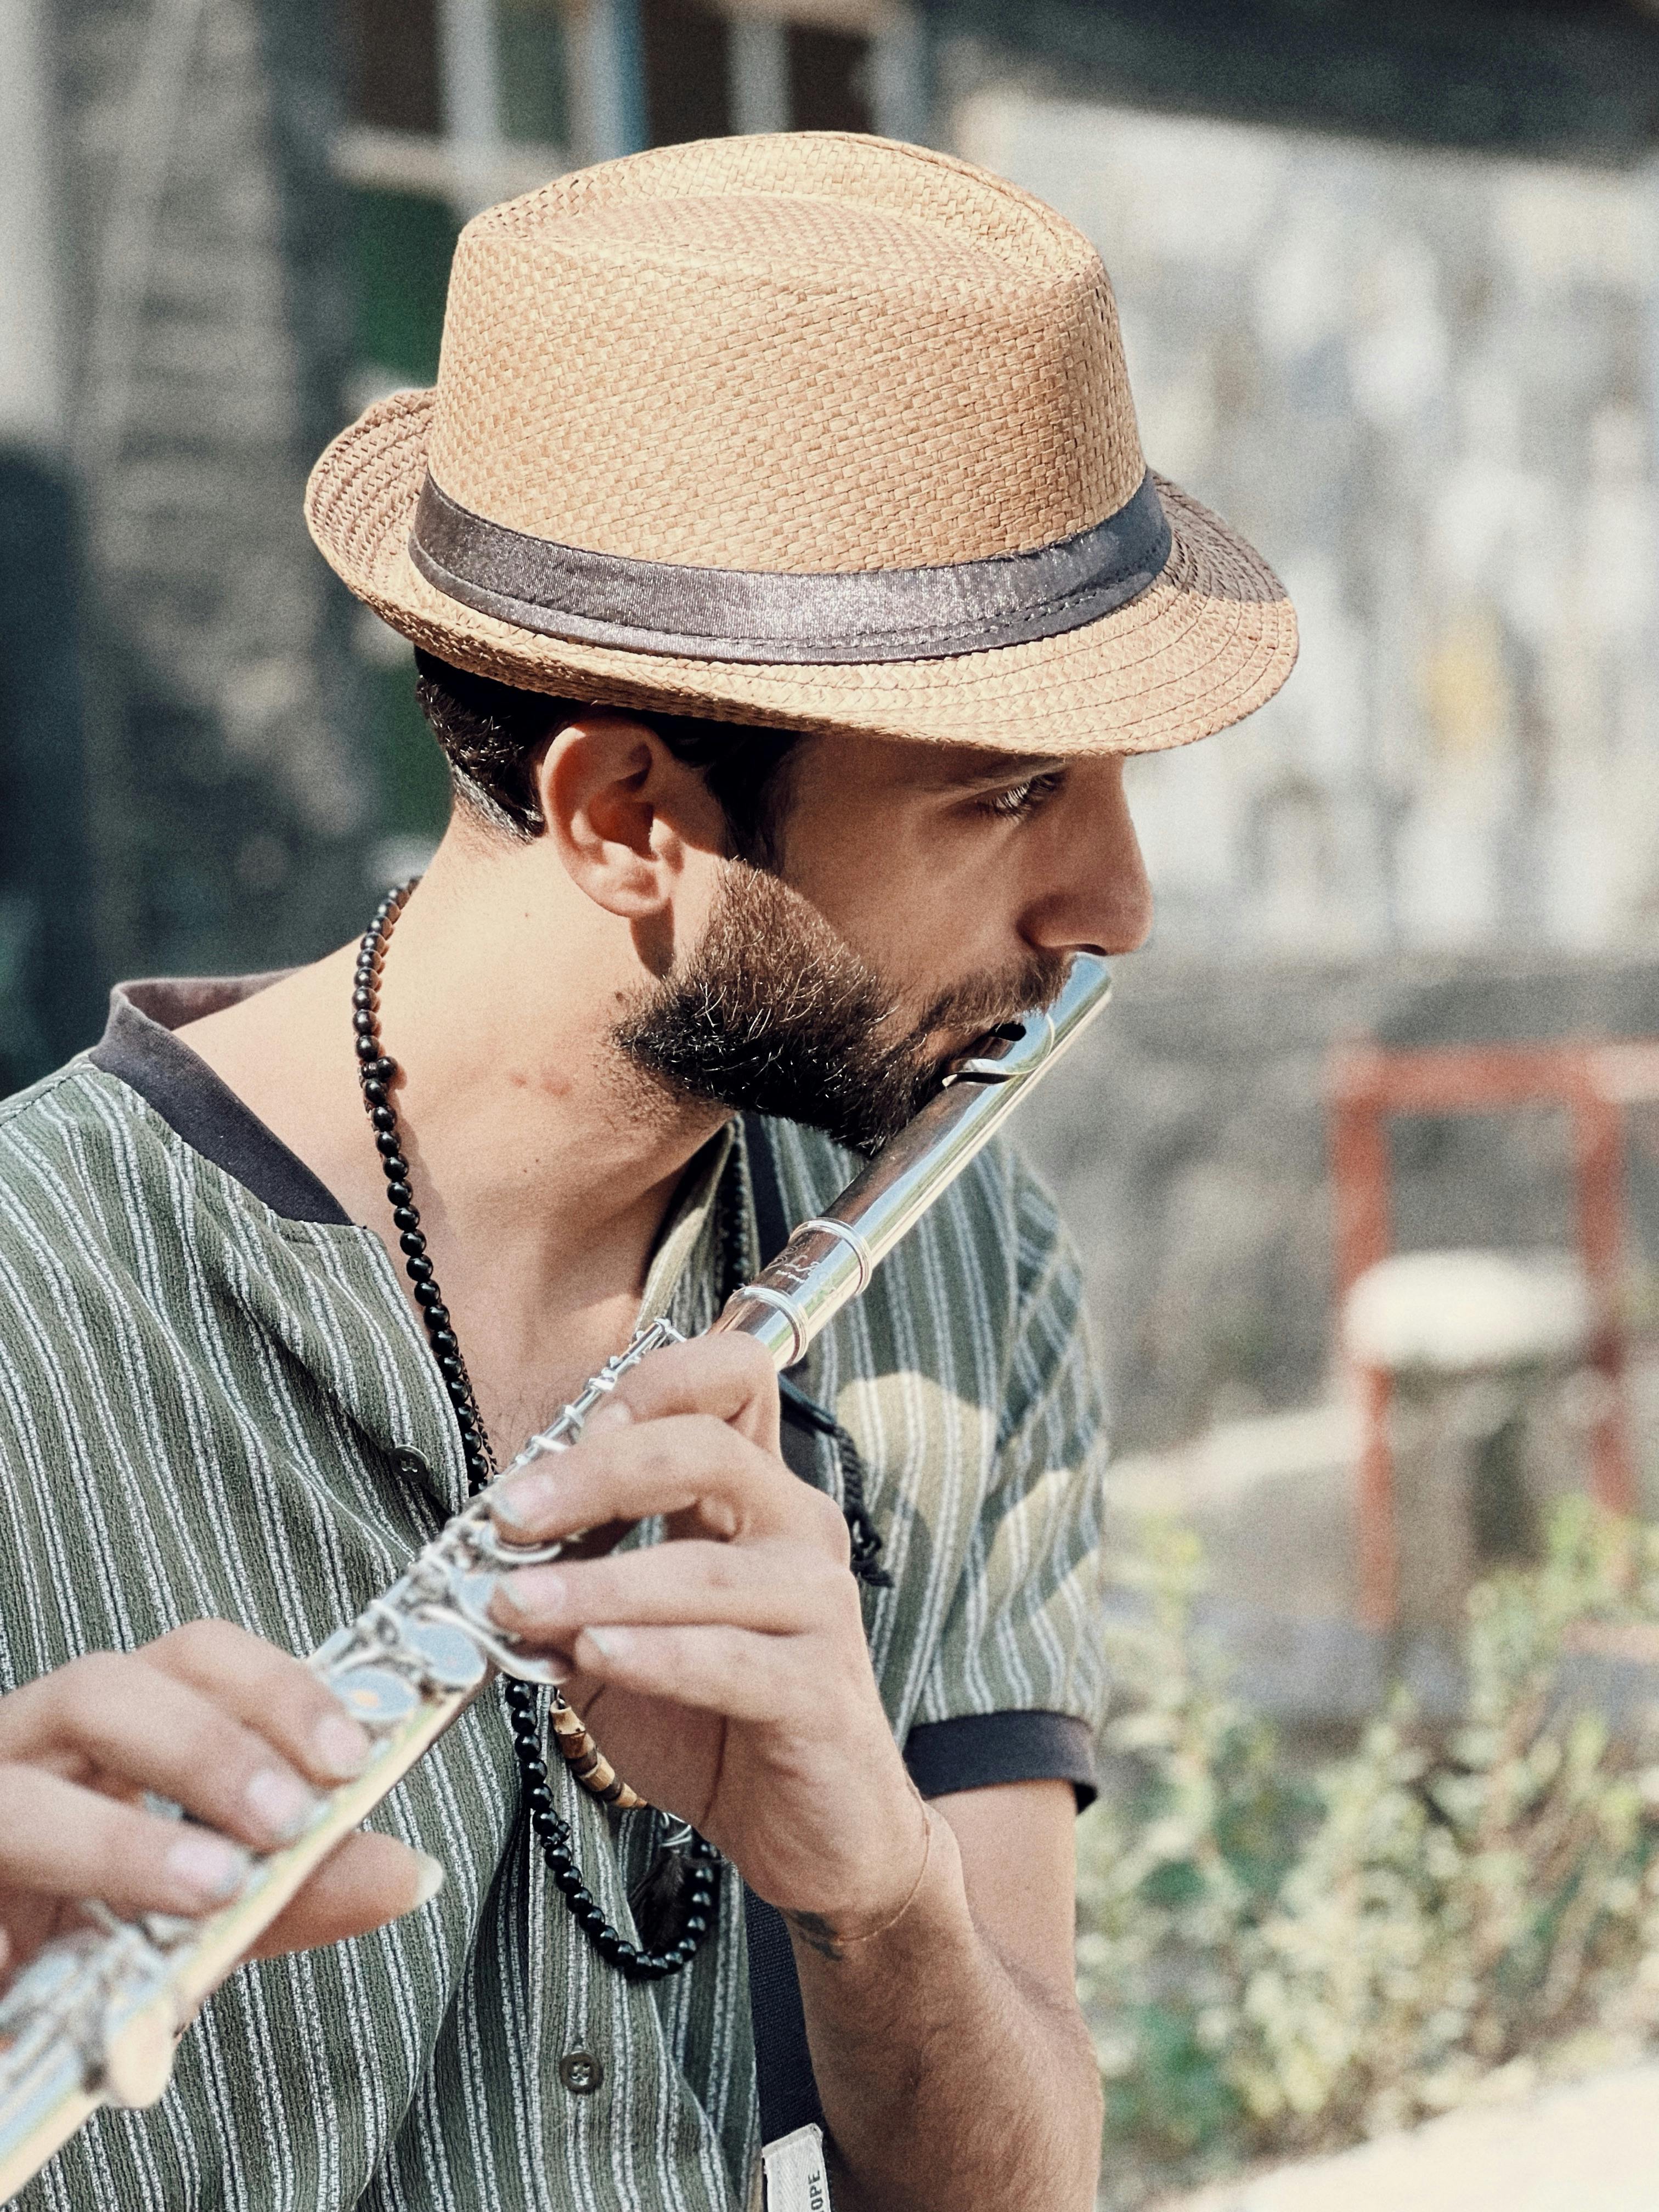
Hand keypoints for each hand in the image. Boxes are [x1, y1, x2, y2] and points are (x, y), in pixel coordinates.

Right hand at [0, 1620, 438, 1988]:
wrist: (0, 2024)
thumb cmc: (80, 1944)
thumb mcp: (199, 1912)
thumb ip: (294, 1888)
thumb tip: (409, 1870)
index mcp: (106, 1734)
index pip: (191, 1658)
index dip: (274, 1687)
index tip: (352, 1753)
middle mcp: (27, 1752)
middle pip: (103, 1690)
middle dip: (206, 1746)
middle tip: (287, 1818)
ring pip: (15, 1796)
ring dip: (119, 1842)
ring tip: (206, 1893)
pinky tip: (22, 1968)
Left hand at [486, 1334, 927, 1944]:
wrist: (814, 1834)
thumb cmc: (719, 1724)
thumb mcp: (625, 1643)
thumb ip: (574, 1594)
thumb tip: (487, 1563)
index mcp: (755, 1496)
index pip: (730, 1379)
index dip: (650, 1383)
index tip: (562, 1429)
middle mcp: (796, 1529)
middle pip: (704, 1450)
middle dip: (592, 1473)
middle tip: (507, 1514)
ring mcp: (817, 1605)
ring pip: (702, 1567)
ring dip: (596, 1583)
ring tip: (516, 1604)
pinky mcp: (819, 1688)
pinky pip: (729, 1658)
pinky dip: (655, 1653)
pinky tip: (594, 1654)